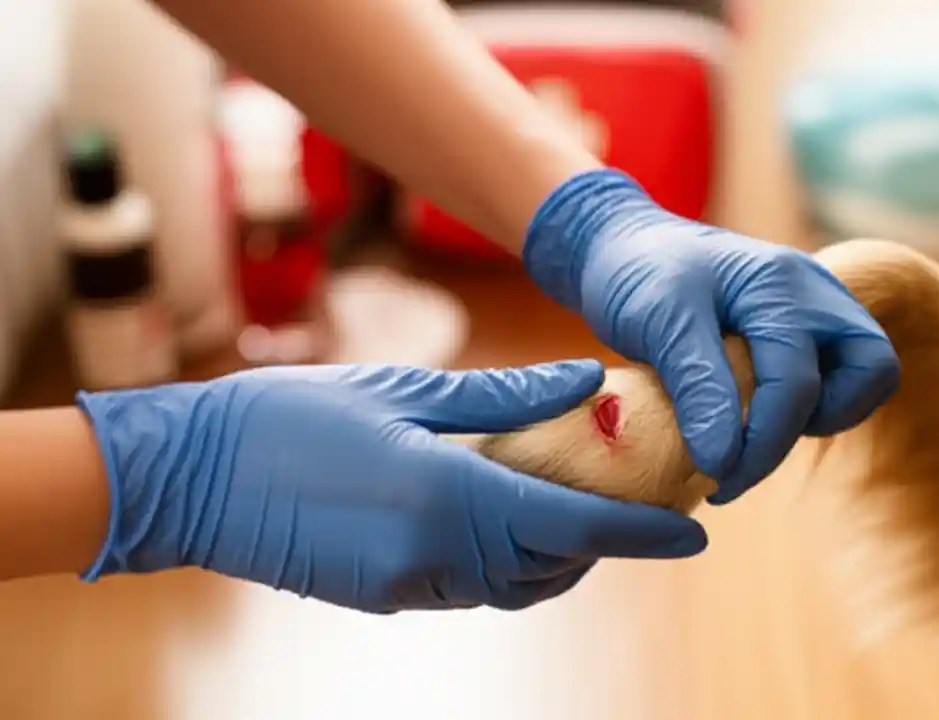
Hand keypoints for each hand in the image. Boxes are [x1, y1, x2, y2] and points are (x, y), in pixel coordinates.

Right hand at [75, 362, 705, 612]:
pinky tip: (505, 513)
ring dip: (557, 554)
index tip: (696, 534)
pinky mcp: (384, 596)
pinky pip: (470, 587)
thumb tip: (587, 382)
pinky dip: (507, 560)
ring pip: (516, 585)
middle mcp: (437, 557)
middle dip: (603, 540)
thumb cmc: (293, 414)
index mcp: (449, 497)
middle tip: (637, 500)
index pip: (574, 525)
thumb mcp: (405, 388)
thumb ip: (505, 397)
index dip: (642, 533)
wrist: (190, 476)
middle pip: (554, 564)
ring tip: (577, 502)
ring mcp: (407, 586)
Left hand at [525, 170, 899, 503]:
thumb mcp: (659, 325)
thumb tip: (726, 461)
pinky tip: (758, 412)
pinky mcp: (808, 327)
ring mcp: (818, 306)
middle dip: (815, 424)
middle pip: (872, 370)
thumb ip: (698, 389)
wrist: (622, 245)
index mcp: (779, 284)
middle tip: (750, 448)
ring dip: (822, 414)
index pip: (796, 383)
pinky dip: (811, 403)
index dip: (762, 443)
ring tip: (757, 428)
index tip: (718, 478)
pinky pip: (840, 373)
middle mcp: (815, 291)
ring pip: (867, 374)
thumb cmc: (636, 275)